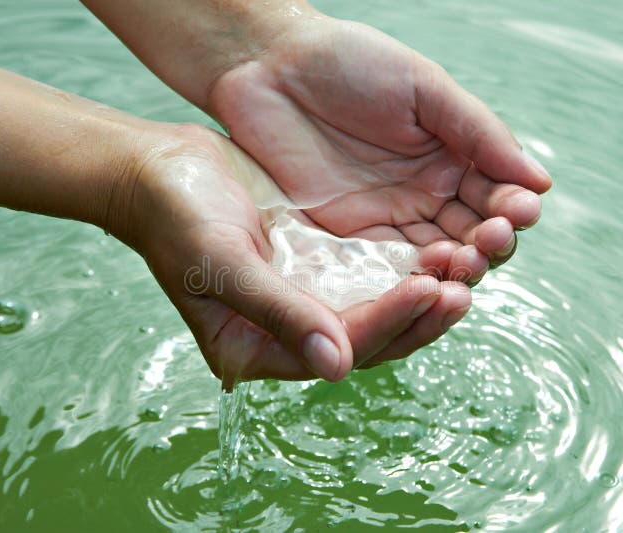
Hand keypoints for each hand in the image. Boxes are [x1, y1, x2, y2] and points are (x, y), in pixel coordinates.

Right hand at [117, 125, 472, 387]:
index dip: (386, 322)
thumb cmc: (176, 219)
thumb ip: (279, 314)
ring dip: (419, 295)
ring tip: (463, 272)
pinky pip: (368, 276)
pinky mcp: (314, 266)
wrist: (159, 172)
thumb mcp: (223, 265)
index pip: (338, 348)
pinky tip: (436, 249)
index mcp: (257, 348)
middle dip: (417, 318)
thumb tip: (338, 368)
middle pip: (367, 340)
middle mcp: (285, 332)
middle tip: (463, 290)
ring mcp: (303, 300)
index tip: (428, 290)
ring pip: (375, 310)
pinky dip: (402, 267)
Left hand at [207, 14, 551, 282]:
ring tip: (462, 264)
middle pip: (471, 236)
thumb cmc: (350, 63)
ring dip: (455, 269)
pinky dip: (410, 282)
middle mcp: (425, 195)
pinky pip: (387, 270)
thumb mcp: (424, 88)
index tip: (518, 212)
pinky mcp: (348, 239)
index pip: (496, 196)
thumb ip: (478, 133)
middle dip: (487, 244)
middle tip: (489, 241)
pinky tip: (424, 283)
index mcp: (452, 157)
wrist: (270, 68)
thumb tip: (540, 182)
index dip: (511, 209)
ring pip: (434, 260)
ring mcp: (387, 220)